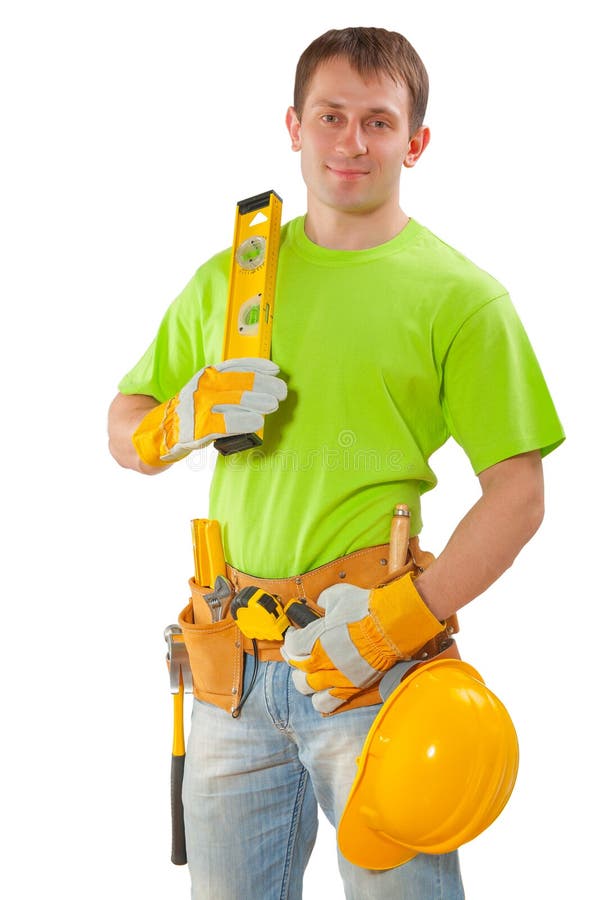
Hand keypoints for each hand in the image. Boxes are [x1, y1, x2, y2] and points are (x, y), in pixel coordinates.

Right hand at [132, 358, 286, 465]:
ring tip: (273, 404)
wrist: (155, 432)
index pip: (235, 366)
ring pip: (235, 401)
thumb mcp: (203, 392)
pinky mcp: (197, 428)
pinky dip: (243, 421)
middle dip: (264, 386)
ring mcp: (199, 408)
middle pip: (240, 383)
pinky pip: (224, 423)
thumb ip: (225, 387)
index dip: (257, 366)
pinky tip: (256, 421)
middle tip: (281, 391)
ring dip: (257, 402)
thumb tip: (259, 387)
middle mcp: (202, 388)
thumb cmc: (188, 414)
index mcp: (204, 376)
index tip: (275, 369)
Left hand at [281, 575, 444, 713]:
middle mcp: (322, 661)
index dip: (290, 639)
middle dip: (294, 659)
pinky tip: (321, 692)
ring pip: (307, 687)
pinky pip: (327, 704)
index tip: (294, 635)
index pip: (292, 645)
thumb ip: (323, 601)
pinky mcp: (350, 687)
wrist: (392, 625)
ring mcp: (336, 677)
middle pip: (297, 667)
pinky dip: (320, 700)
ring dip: (304, 680)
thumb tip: (320, 604)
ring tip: (307, 674)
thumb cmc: (365, 609)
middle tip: (296, 654)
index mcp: (315, 638)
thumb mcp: (337, 595)